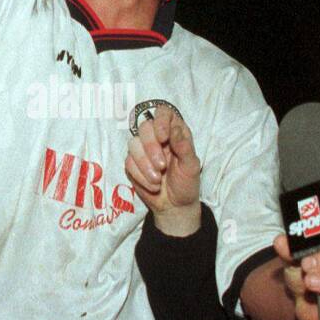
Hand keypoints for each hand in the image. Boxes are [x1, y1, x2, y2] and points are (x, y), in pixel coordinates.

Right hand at [125, 105, 201, 235]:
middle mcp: (158, 138)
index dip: (161, 121)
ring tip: (158, 180)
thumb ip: (184, 146)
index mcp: (175, 133)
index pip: (164, 113)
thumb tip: (174, 129)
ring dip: (145, 165)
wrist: (175, 206)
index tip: (164, 137)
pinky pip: (129, 163)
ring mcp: (143, 150)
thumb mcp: (191, 166)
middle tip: (162, 166)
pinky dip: (140, 175)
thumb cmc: (187, 184)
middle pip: (145, 127)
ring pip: (133, 144)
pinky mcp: (133, 164)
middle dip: (151, 147)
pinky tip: (152, 185)